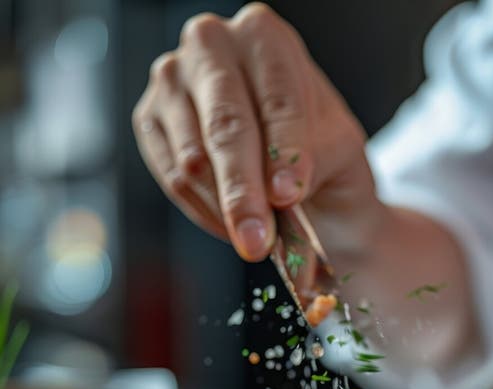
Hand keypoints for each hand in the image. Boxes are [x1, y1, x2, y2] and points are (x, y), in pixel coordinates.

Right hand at [132, 2, 378, 261]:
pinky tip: (231, 226)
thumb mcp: (335, 147)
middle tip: (256, 239)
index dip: (284, 150)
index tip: (288, 195)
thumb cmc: (314, 144)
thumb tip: (280, 193)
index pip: (276, 96)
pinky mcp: (149, 122)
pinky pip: (173, 179)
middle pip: (226, 124)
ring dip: (226, 209)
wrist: (286, 158)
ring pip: (194, 158)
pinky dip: (205, 213)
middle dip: (243, 190)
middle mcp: (211, 45)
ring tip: (255, 239)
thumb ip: (315, 162)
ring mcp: (172, 82)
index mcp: (264, 36)